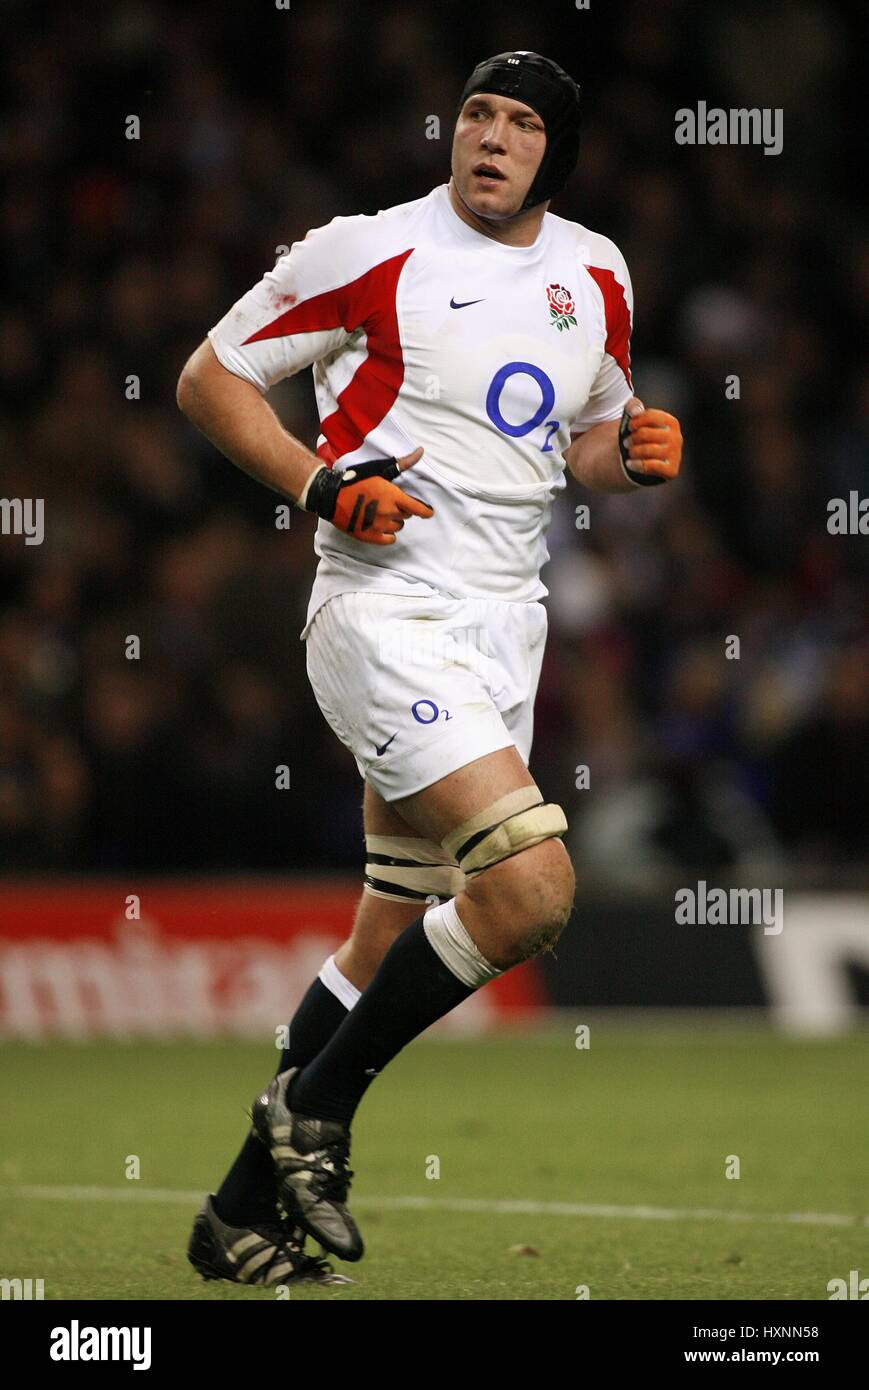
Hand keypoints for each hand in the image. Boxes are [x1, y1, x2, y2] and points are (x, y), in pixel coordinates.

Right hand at [301, 446, 433, 544]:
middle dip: (401, 510)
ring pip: (398, 527)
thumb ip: (402, 464)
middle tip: (389, 503)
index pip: (418, 509)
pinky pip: (389, 539)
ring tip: (381, 513)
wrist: (332, 495)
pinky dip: (388, 534)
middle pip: (406, 516)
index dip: (425, 511)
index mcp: (393, 497)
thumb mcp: (380, 469)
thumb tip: (421, 451)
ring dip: (394, 521)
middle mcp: (389, 513)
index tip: (429, 512)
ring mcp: (380, 526)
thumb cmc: (356, 480)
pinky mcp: (370, 536)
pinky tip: (380, 526)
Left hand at [618, 401, 682, 486]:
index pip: (649, 416)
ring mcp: (675, 455)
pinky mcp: (672, 470)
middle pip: (644, 434)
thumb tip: (636, 411)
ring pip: (647, 450)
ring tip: (629, 452)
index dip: (634, 421)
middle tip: (626, 442)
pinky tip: (629, 464)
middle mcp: (676, 438)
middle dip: (631, 438)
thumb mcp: (636, 419)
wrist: (646, 461)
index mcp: (671, 422)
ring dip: (633, 452)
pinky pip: (652, 466)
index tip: (630, 427)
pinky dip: (637, 465)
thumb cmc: (641, 437)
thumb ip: (633, 407)